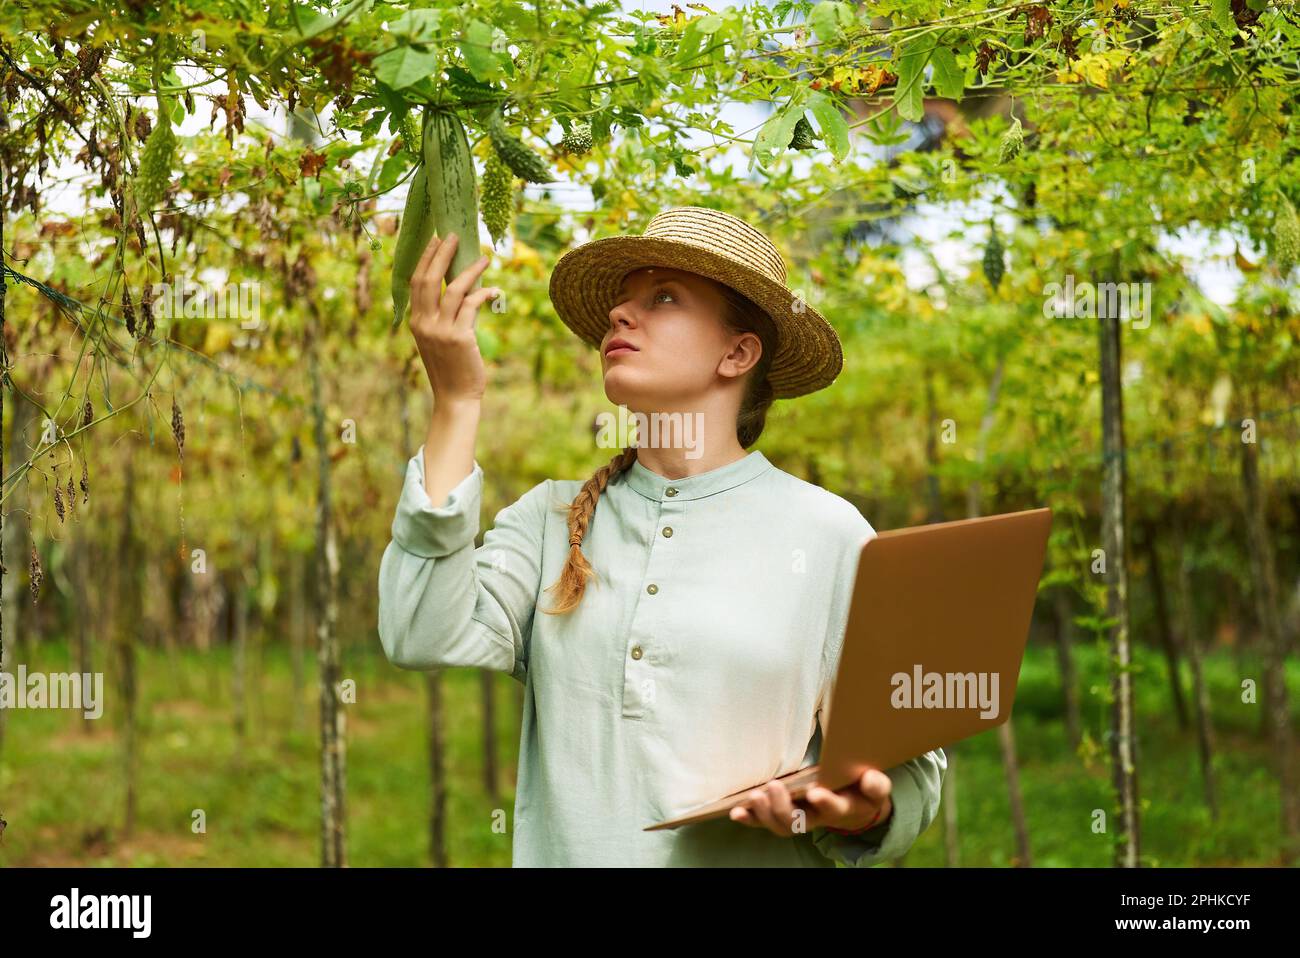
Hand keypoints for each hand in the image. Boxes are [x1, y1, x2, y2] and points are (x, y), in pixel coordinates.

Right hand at [408, 232, 500, 404]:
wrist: (456, 398)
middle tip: (454, 235)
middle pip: (429, 279)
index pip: (416, 282)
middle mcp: (424, 323)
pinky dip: (484, 294)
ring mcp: (441, 330)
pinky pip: (472, 305)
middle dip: (442, 254)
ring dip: (470, 270)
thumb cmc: (451, 369)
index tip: (436, 240)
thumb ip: (443, 318)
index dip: (426, 259)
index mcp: (416, 322)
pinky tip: (495, 291)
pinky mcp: (460, 337)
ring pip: (453, 289)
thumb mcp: (439, 341)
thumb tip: (463, 293)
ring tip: (485, 258)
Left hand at [728, 767, 892, 836]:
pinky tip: (737, 812)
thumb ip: (875, 784)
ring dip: (764, 813)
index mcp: (841, 808)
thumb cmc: (860, 790)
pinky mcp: (783, 815)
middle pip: (799, 822)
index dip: (826, 803)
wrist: (852, 805)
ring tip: (755, 796)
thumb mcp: (873, 787)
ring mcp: (799, 818)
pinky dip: (750, 819)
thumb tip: (871, 778)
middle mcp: (817, 818)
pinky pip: (765, 821)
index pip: (834, 809)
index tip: (817, 792)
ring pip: (781, 825)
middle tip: (774, 787)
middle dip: (784, 807)